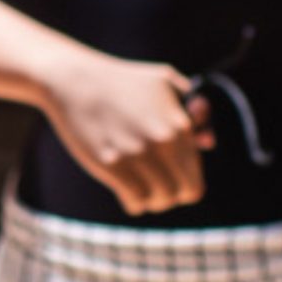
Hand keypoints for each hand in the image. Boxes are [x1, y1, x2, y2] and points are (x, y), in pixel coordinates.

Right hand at [39, 49, 214, 215]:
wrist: (73, 80)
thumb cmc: (120, 81)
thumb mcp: (163, 81)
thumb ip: (191, 108)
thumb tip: (208, 142)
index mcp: (180, 125)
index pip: (195, 181)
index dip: (183, 184)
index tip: (169, 177)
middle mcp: (164, 141)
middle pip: (183, 194)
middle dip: (170, 195)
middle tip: (155, 187)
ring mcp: (138, 154)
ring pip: (159, 201)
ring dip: (150, 199)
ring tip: (138, 187)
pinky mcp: (112, 163)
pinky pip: (135, 202)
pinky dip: (131, 201)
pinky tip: (122, 187)